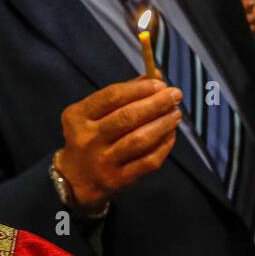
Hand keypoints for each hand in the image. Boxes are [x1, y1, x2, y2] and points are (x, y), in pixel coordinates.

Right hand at [56, 78, 181, 210]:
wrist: (78, 177)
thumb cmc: (93, 135)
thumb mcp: (97, 112)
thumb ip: (125, 93)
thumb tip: (156, 76)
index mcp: (78, 116)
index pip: (112, 96)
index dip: (140, 89)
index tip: (161, 84)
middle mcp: (87, 138)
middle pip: (127, 117)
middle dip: (156, 103)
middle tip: (175, 96)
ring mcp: (102, 161)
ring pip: (139, 139)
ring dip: (163, 124)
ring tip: (176, 114)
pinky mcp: (118, 179)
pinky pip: (148, 161)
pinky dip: (164, 146)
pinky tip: (171, 135)